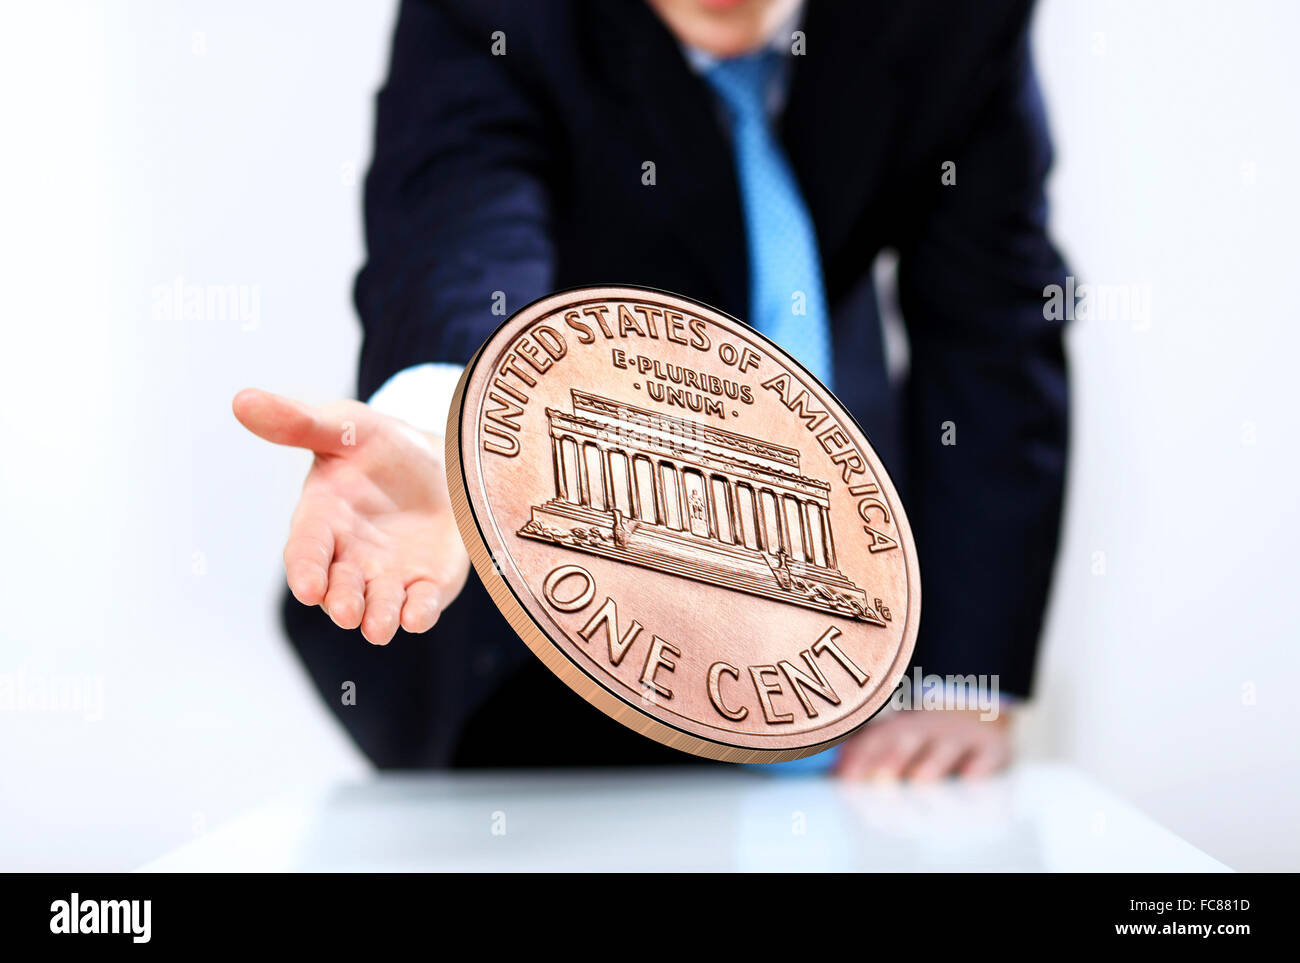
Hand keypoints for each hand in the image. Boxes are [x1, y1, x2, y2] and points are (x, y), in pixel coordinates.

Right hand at [232, 388, 470, 644]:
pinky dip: (418, 614)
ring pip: (377, 607)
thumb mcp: (347, 427)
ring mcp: (388, 576)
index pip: (306, 550)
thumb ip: (300, 422)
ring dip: (377, 618)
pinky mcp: (426, 585)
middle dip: (341, 602)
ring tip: (379, 626)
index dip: (305, 569)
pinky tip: (418, 617)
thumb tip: (242, 400)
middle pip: (339, 588)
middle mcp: (350, 556)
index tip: (307, 588)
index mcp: (323, 519)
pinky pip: (420, 607)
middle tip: (346, 612)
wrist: (444, 463)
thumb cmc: (384, 447)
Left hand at [834, 707, 1013, 781]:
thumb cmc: (926, 739)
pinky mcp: (993, 749)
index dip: (860, 757)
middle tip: (879, 782)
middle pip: (908, 738)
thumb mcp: (896, 738)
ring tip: (919, 781)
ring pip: (945, 749)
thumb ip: (863, 753)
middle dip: (892, 758)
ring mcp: (961, 738)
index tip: (846, 780)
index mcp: (901, 727)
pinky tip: (971, 781)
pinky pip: (987, 758)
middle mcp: (929, 729)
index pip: (876, 739)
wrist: (980, 713)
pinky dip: (980, 769)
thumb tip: (833, 774)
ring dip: (932, 764)